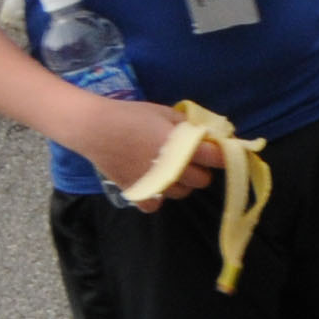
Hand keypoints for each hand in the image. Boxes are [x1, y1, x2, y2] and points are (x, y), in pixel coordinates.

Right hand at [71, 95, 210, 203]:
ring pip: (182, 193)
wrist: (94, 127)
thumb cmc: (131, 116)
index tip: (220, 152)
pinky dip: (157, 197)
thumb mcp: (165, 113)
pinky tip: (153, 183)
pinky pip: (155, 205)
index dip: (224, 155)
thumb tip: (212, 136)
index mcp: (183, 147)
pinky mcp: (136, 192)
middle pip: (202, 181)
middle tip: (190, 158)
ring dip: (181, 183)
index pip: (218, 159)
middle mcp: (172, 170)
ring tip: (168, 168)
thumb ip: (190, 126)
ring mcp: (154, 184)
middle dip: (201, 169)